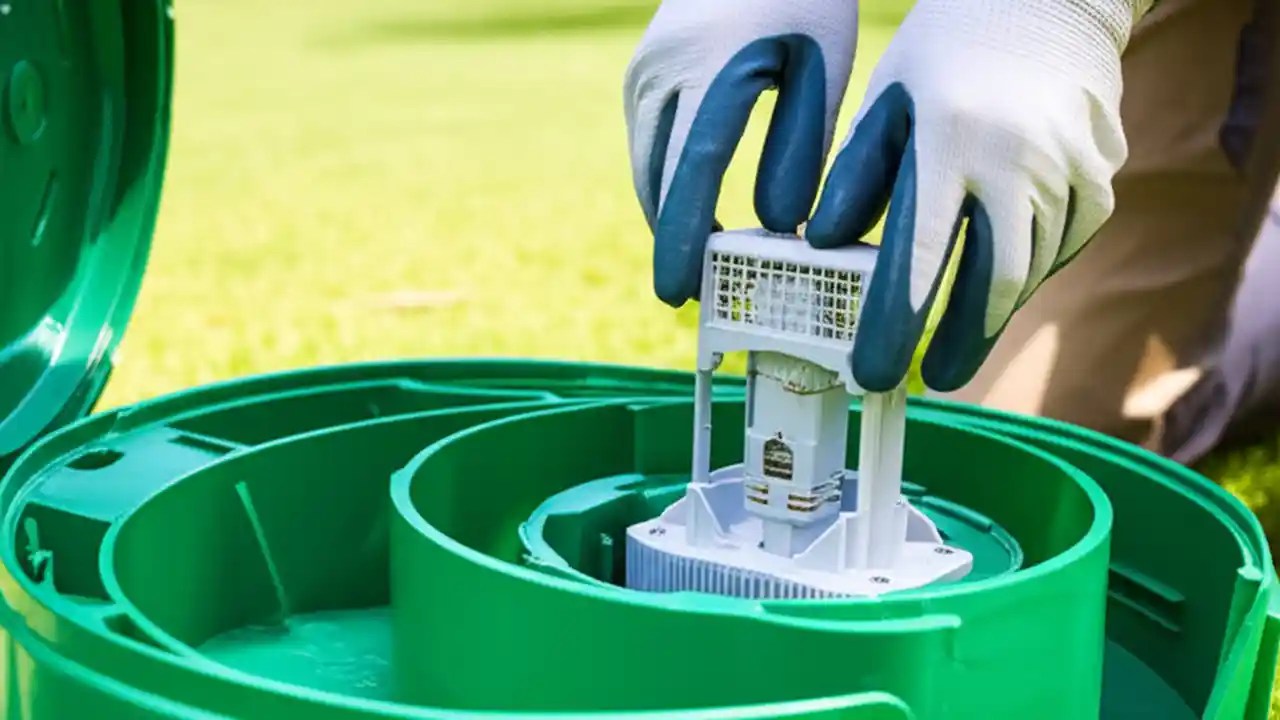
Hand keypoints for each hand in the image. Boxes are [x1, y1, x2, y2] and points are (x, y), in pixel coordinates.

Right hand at [623, 0, 857, 305]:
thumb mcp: (821, 66)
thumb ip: (801, 147)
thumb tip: (779, 228)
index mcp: (710, 68)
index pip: (689, 173)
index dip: (682, 240)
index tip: (679, 293)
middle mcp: (659, 72)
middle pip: (656, 180)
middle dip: (670, 241)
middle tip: (691, 295)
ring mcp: (642, 72)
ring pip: (645, 166)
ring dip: (666, 216)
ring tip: (697, 263)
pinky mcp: (640, 75)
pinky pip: (646, 145)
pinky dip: (665, 183)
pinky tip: (692, 210)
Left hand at [807, 0, 1151, 392]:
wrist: (1051, 2)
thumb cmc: (951, 48)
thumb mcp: (889, 99)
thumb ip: (857, 173)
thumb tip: (826, 246)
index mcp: (948, 142)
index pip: (917, 256)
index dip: (895, 325)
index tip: (876, 371)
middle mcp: (1016, 163)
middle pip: (992, 282)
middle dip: (960, 342)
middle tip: (933, 379)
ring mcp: (1068, 171)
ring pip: (1032, 271)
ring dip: (993, 313)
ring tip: (959, 345)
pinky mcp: (1100, 176)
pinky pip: (1063, 245)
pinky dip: (1030, 272)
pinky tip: (1001, 285)